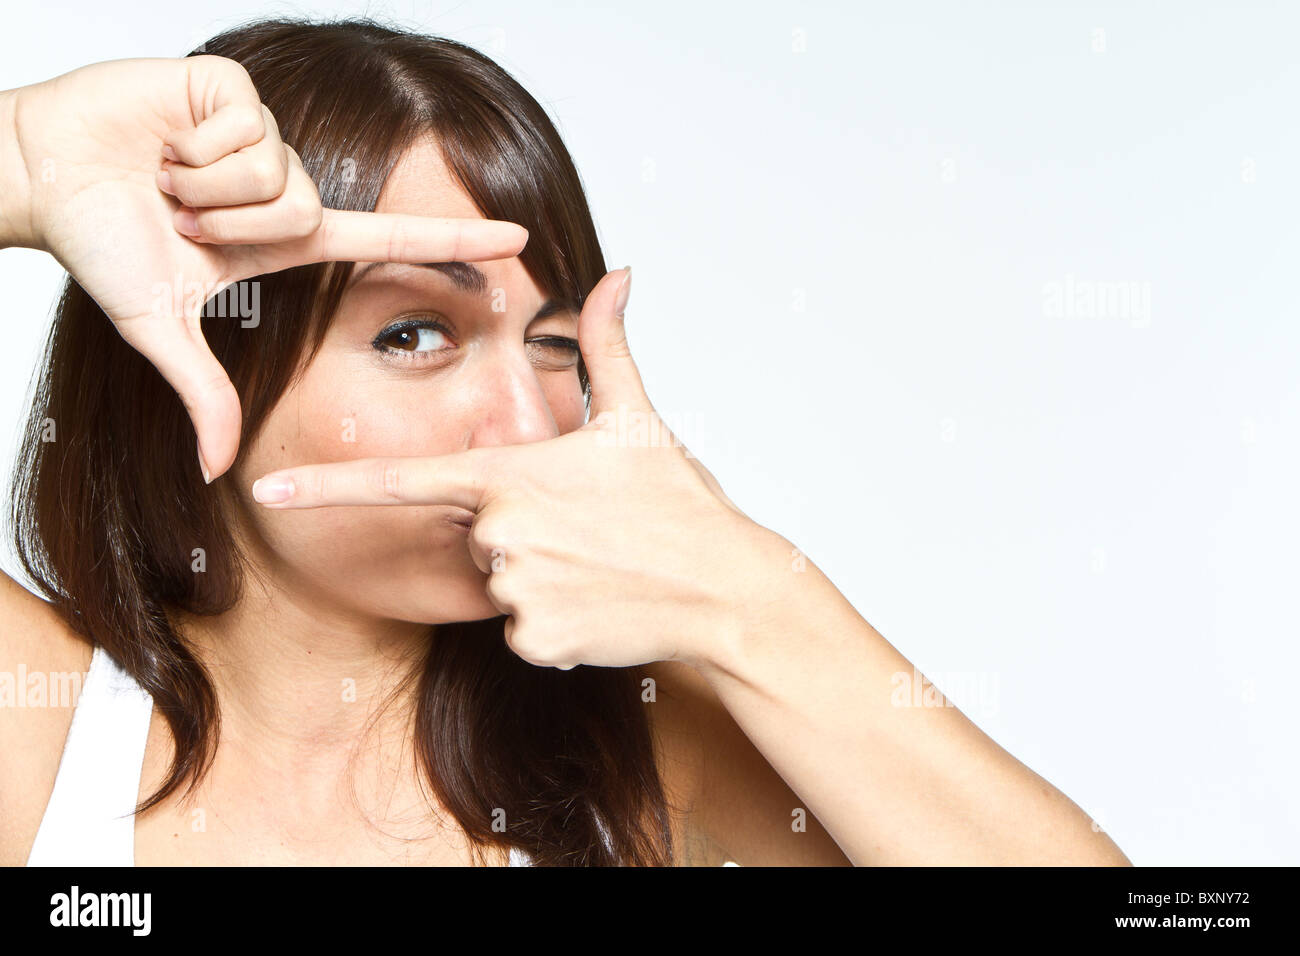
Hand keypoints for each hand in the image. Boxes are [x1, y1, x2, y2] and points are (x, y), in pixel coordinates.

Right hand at [4, 56, 527, 479]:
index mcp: (288, 239)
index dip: (455, 238)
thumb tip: (216, 468)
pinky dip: (189, 144)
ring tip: (165, 178)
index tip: (518, 240)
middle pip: (311, 211)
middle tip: (179, 217)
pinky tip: (162, 139)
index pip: (391, 237)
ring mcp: (265, 136)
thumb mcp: (162, 327)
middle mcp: (289, 186)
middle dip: (229, 224)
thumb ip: (204, 392)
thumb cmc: (103, 244)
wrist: (43, 173)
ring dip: (204, 185)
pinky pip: (241, 125)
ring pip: (276, 170)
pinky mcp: (232, 87)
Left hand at [247, 267, 781, 670]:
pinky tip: (599, 602)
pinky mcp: (536, 639)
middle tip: (587, 526)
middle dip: (519, 530)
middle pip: (476, 532)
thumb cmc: (681, 502)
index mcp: (512, 473)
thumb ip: (607, 345)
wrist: (726, 588)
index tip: (266, 488)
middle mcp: (501, 531)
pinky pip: (522, 628)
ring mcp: (516, 589)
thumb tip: (618, 276)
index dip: (326, 486)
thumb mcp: (639, 419)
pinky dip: (554, 620)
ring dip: (540, 575)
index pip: (400, 480)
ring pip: (500, 582)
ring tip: (600, 564)